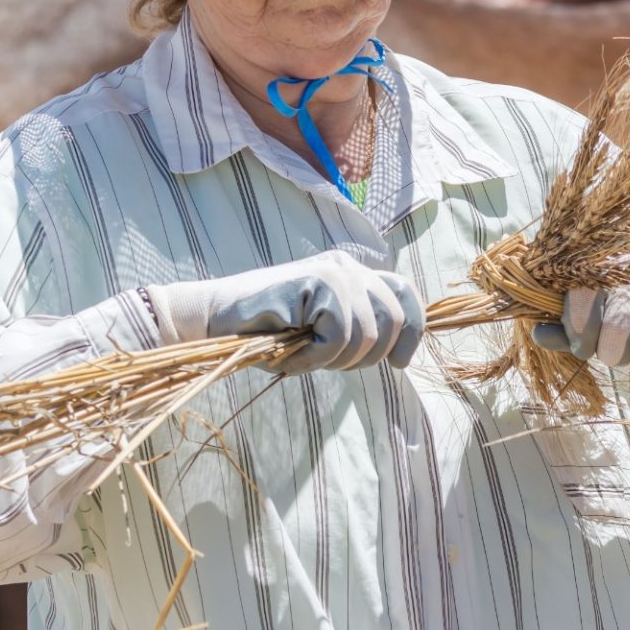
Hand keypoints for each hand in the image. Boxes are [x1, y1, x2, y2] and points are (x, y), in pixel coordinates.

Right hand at [144, 250, 425, 373]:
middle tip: (327, 361)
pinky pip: (338, 336)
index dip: (414, 331)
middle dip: (368, 356)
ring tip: (300, 354)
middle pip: (395, 320)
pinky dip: (314, 357)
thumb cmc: (267, 333)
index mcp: (354, 275)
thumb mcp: (321, 331)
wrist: (216, 320)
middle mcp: (349, 267)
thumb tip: (401, 350)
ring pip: (367, 335)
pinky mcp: (318, 282)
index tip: (400, 362)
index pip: (406, 295)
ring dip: (333, 359)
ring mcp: (335, 272)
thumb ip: (357, 329)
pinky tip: (289, 351)